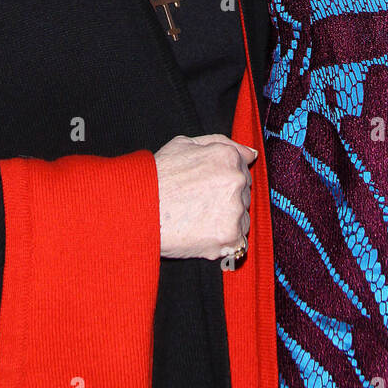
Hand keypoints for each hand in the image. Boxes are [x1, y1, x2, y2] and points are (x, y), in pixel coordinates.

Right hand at [153, 133, 255, 259]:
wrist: (137, 210)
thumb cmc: (157, 176)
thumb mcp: (184, 144)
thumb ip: (220, 143)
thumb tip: (250, 154)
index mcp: (227, 156)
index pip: (243, 170)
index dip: (223, 181)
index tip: (206, 188)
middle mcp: (236, 180)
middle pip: (244, 195)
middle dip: (227, 201)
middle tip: (198, 205)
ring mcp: (235, 209)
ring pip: (243, 219)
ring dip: (228, 222)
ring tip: (199, 221)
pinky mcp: (230, 236)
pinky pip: (238, 243)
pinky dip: (224, 244)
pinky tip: (203, 235)